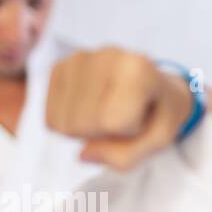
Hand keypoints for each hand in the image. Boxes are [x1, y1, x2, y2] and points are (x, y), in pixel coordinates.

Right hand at [46, 47, 192, 169]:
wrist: (154, 86)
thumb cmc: (159, 113)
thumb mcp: (158, 140)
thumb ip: (127, 156)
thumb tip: (83, 155)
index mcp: (138, 69)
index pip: (112, 122)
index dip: (129, 131)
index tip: (142, 117)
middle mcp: (104, 55)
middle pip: (82, 125)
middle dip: (104, 133)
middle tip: (125, 117)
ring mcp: (78, 59)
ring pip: (63, 124)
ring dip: (87, 130)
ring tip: (110, 112)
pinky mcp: (59, 67)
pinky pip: (51, 118)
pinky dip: (71, 123)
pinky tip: (92, 108)